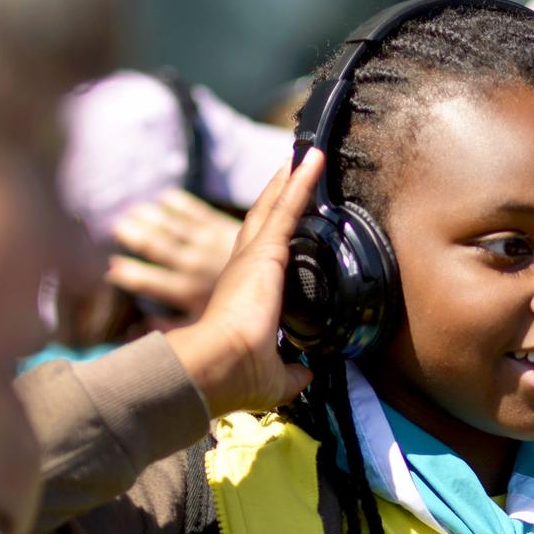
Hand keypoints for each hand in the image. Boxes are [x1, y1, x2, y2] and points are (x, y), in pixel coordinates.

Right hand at [107, 189, 241, 321]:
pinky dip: (180, 204)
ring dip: (153, 218)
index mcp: (189, 293)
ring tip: (134, 212)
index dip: (132, 276)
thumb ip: (168, 327)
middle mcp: (197, 266)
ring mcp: (209, 244)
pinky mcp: (221, 226)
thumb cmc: (236, 310)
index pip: (153, 284)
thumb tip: (135, 333)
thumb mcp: (202, 325)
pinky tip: (166, 198)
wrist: (271, 284)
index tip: (113, 269)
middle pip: (161, 249)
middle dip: (138, 238)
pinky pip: (198, 212)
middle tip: (118, 228)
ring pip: (175, 228)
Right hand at [161, 152, 319, 417]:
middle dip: (278, 195)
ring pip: (275, 207)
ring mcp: (252, 256)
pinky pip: (289, 205)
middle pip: (264, 221)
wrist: (220, 366)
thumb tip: (307, 374)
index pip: (263, 259)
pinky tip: (313, 158)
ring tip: (305, 155)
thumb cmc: (238, 374)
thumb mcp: (276, 378)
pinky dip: (302, 180)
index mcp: (246, 297)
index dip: (273, 238)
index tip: (283, 221)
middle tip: (291, 168)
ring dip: (291, 180)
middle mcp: (244, 270)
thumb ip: (294, 373)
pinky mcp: (265, 249)